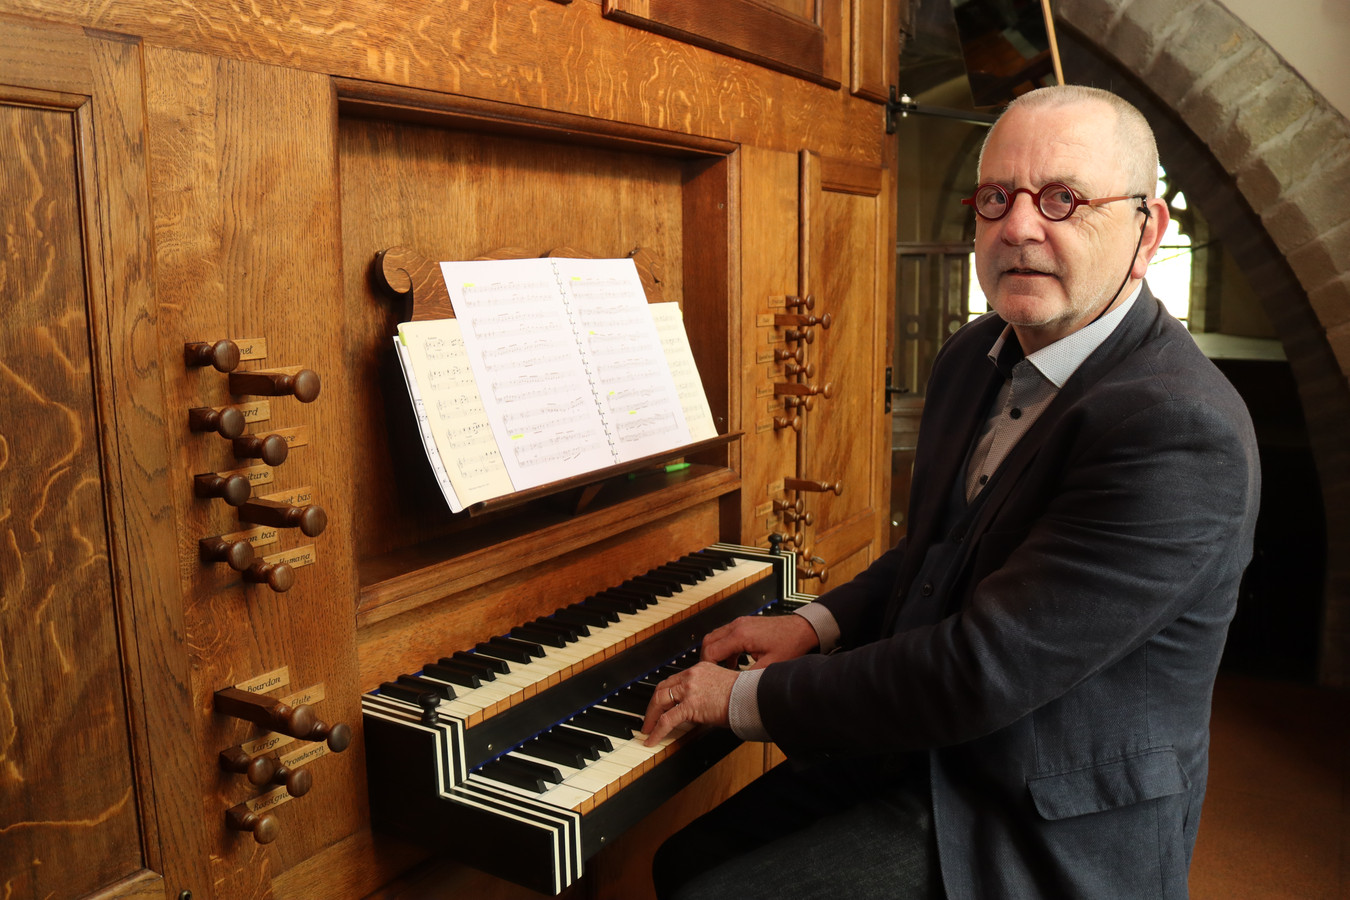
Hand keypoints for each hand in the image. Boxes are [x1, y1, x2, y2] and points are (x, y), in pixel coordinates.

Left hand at [641, 661, 737, 746]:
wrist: (751, 696)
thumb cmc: (744, 693)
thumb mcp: (722, 684)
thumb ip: (707, 690)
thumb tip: (701, 707)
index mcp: (699, 669)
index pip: (674, 679)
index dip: (664, 692)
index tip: (661, 703)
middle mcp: (691, 676)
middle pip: (662, 688)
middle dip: (652, 705)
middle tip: (649, 717)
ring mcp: (689, 689)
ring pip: (660, 701)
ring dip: (651, 717)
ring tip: (647, 729)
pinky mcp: (690, 705)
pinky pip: (667, 720)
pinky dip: (656, 731)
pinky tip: (652, 739)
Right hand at [701, 613, 818, 668]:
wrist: (802, 629)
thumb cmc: (790, 643)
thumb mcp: (769, 666)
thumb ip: (748, 677)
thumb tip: (735, 688)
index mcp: (741, 635)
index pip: (711, 650)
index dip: (707, 666)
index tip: (709, 677)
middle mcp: (737, 626)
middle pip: (708, 641)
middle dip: (706, 658)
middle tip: (710, 674)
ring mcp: (740, 623)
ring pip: (716, 636)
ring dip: (715, 652)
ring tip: (722, 670)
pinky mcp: (744, 624)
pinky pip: (726, 635)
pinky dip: (725, 648)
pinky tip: (734, 662)